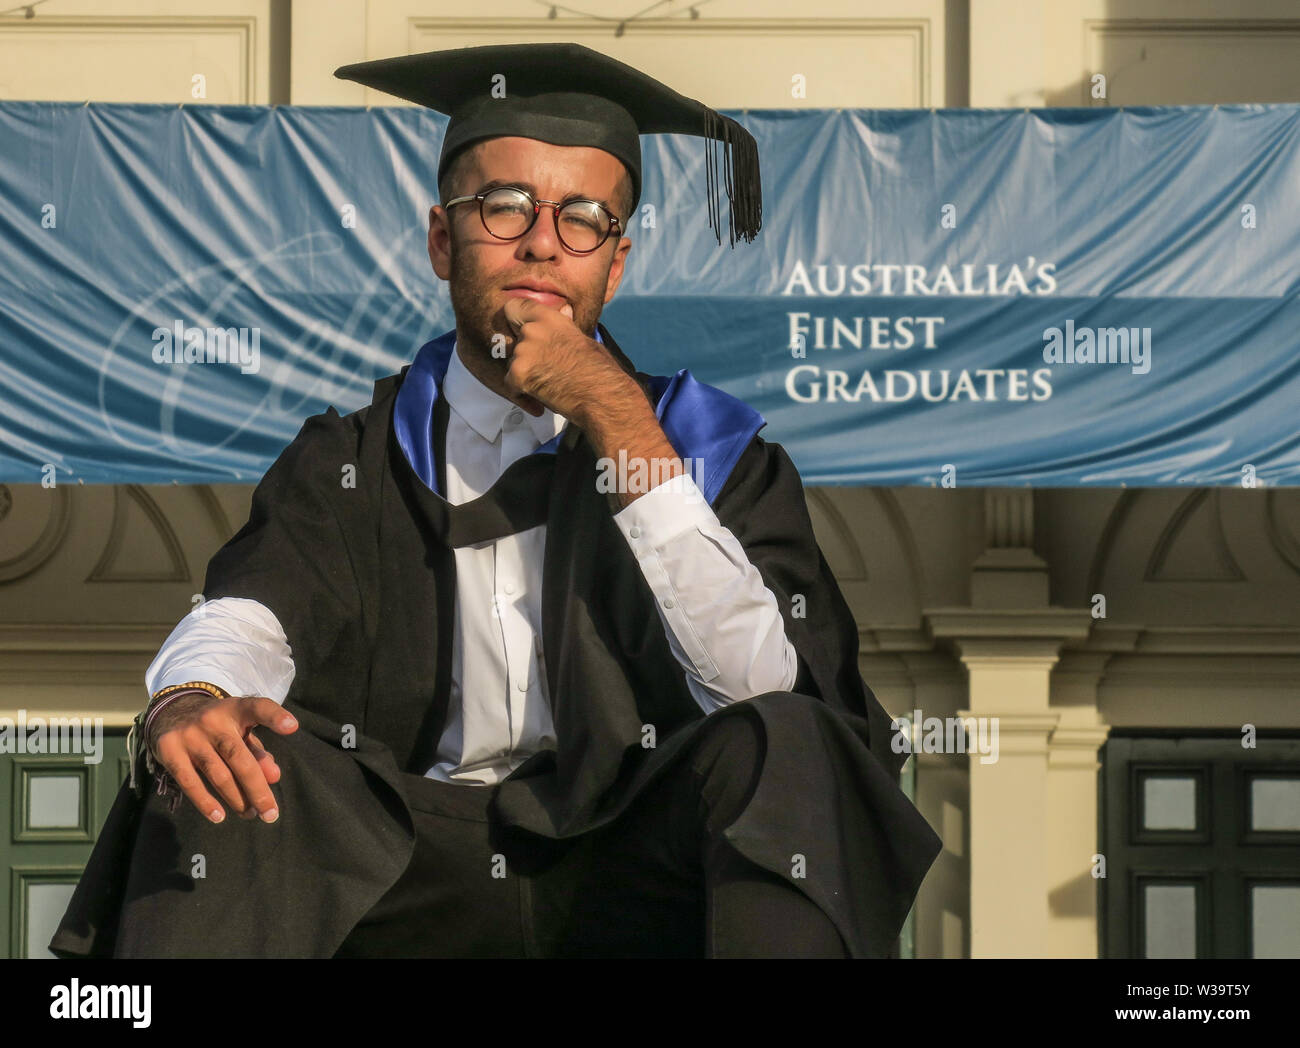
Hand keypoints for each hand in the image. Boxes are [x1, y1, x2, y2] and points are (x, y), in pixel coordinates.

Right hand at [148, 691, 297, 823]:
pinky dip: (205, 802)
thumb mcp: (240, 731)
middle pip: (240, 758)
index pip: (257, 707)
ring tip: (250, 814)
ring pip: (218, 774)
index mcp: (235, 709)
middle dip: (257, 789)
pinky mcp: (169, 751)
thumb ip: (258, 752)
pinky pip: (189, 781)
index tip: (292, 727)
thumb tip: (274, 777)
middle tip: (270, 813)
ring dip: (237, 799)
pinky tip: (218, 816)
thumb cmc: (218, 727)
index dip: (274, 716)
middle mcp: (213, 720)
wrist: (171, 713)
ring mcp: (189, 735)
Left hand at [501, 297, 637, 424]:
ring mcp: (523, 351)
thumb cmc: (599, 369)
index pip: (515, 307)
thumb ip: (564, 326)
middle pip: (512, 339)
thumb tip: (564, 312)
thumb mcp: (582, 338)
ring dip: (525, 374)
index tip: (519, 331)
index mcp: (549, 317)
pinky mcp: (518, 373)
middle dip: (523, 353)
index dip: (515, 321)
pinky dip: (522, 394)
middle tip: (543, 367)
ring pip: (511, 363)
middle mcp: (532, 330)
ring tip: (548, 384)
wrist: (601, 394)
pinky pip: (510, 385)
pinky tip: (541, 397)